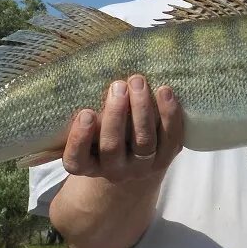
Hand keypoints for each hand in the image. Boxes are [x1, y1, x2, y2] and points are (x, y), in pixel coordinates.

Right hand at [61, 75, 183, 182]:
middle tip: (117, 86)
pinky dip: (169, 115)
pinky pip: (170, 139)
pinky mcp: (165, 159)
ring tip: (138, 82)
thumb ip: (87, 113)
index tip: (85, 113)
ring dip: (142, 109)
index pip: (76, 159)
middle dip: (115, 115)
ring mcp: (141, 168)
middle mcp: (113, 171)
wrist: (134, 159)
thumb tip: (88, 76)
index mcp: (87, 165)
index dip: (80, 138)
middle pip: (112, 147)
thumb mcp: (90, 129)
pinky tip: (165, 91)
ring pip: (144, 142)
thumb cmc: (103, 133)